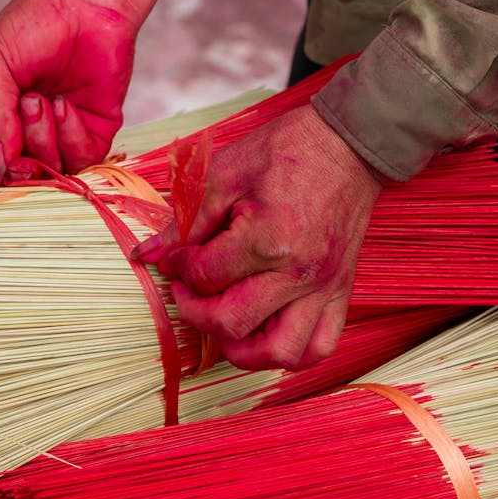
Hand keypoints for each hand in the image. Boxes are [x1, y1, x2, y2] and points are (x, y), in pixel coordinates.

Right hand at [0, 0, 136, 179]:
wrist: (86, 4)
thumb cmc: (32, 24)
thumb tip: (0, 164)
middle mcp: (26, 129)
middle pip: (14, 171)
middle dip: (15, 150)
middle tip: (25, 105)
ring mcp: (61, 134)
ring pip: (47, 170)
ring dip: (41, 138)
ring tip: (43, 98)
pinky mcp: (94, 132)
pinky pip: (79, 160)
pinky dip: (69, 137)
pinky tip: (65, 104)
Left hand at [134, 105, 382, 369]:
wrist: (348, 144)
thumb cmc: (287, 151)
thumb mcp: (224, 173)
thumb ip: (185, 220)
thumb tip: (149, 254)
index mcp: (267, 239)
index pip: (205, 277)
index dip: (178, 268)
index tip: (175, 257)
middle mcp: (298, 274)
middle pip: (232, 323)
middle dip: (196, 311)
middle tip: (188, 289)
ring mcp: (325, 288)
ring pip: (280, 353)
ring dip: (242, 348)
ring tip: (224, 321)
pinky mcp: (342, 292)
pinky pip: (319, 347)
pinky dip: (289, 352)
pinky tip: (264, 329)